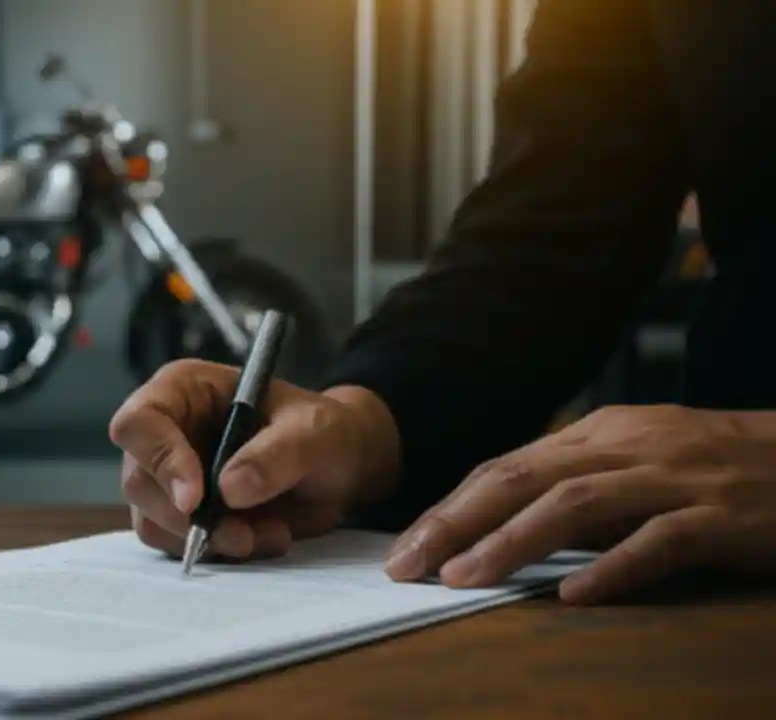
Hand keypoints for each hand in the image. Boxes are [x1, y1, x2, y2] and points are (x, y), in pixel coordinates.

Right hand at [109, 360, 398, 559]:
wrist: (338, 468)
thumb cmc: (321, 432)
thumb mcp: (313, 432)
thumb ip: (275, 454)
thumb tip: (228, 489)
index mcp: (184, 390)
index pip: (140, 422)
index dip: (159, 459)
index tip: (195, 499)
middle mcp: (166, 433)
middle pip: (139, 480)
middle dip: (188, 517)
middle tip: (242, 534)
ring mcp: (169, 478)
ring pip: (154, 521)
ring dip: (209, 540)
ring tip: (267, 535)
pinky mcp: (183, 516)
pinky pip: (179, 546)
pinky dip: (219, 552)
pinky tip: (263, 538)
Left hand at [385, 405, 775, 602]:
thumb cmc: (720, 468)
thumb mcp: (639, 460)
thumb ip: (577, 481)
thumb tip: (501, 515)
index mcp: (601, 433)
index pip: (506, 466)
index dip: (451, 506)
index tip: (407, 546)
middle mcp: (628, 446)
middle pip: (521, 478)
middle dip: (455, 522)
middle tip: (407, 565)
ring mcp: (675, 478)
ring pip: (575, 504)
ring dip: (511, 543)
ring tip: (463, 579)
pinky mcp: (722, 516)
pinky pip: (660, 541)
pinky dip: (613, 568)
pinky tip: (572, 596)